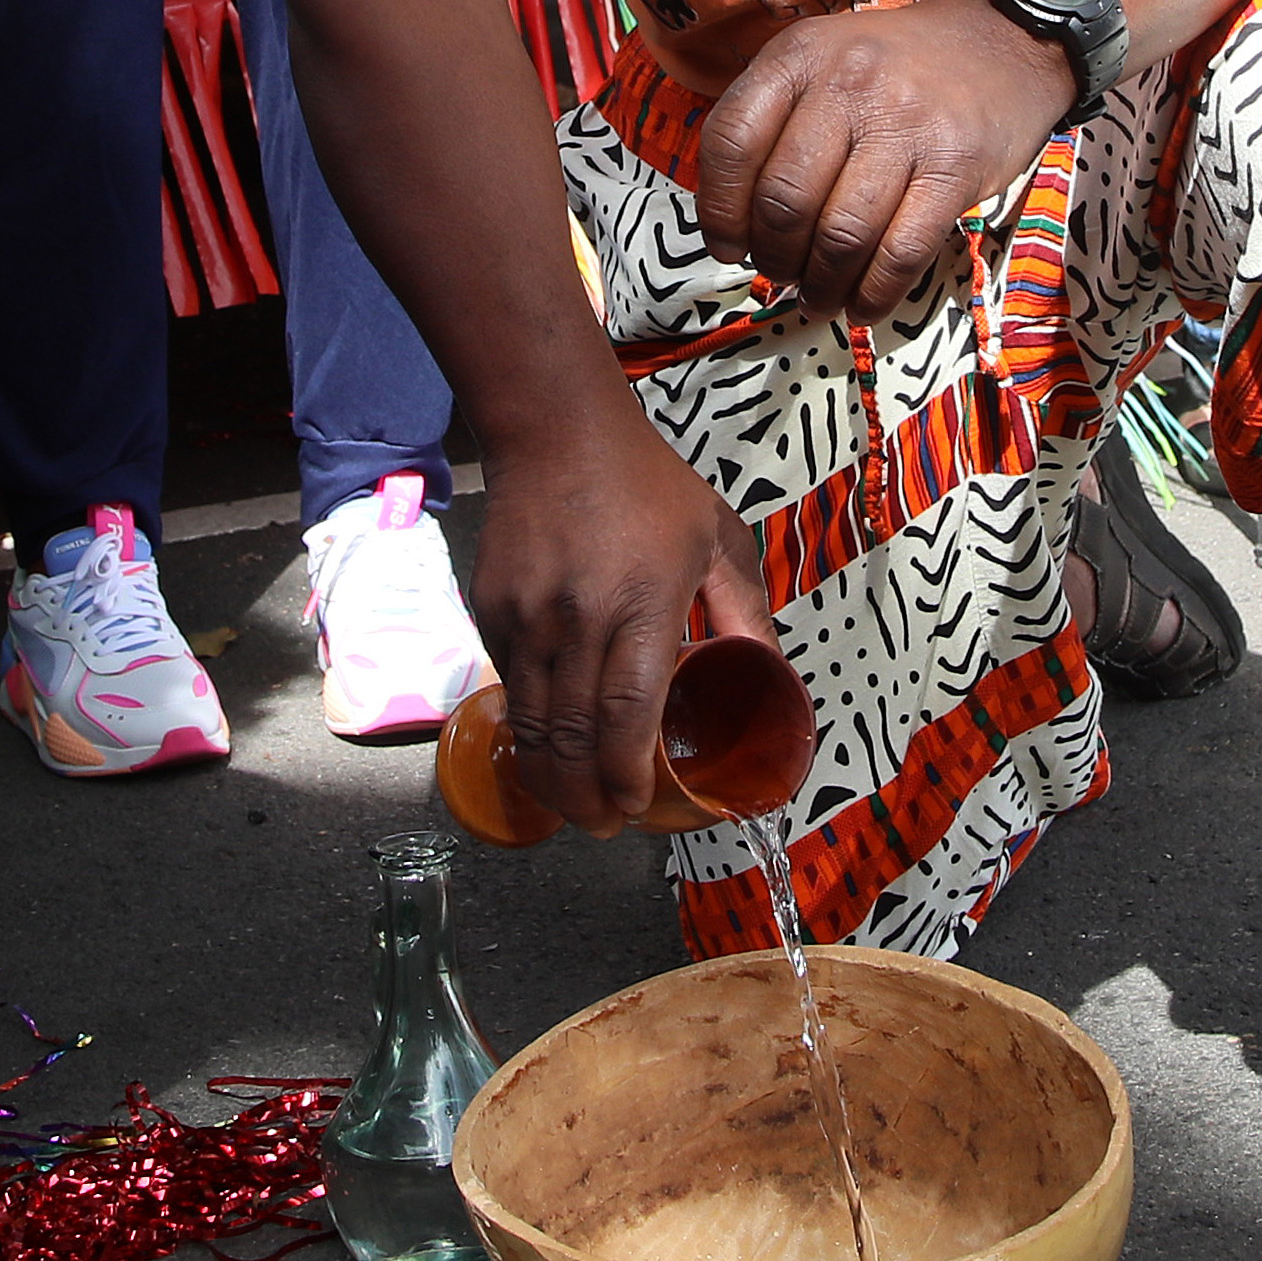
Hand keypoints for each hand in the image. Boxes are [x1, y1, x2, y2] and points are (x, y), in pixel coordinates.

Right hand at [470, 393, 774, 836]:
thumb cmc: (648, 486)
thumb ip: (744, 611)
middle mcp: (578, 618)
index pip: (627, 713)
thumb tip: (770, 671)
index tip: (636, 808)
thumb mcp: (716, 539)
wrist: (556, 433)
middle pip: (574, 734)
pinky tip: (548, 751)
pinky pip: (511, 688)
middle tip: (605, 827)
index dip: (627, 774)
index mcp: (643, 603)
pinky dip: (528, 730)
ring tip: (575, 808)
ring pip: (533, 723)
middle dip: (587, 796)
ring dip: (550, 778)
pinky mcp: (491, 612)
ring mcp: (527, 617)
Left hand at [695, 0, 1077, 322]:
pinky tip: (863, 307)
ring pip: (841, 235)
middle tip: (782, 275)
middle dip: (775, 257)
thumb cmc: (897, 69)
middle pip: (785, 200)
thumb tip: (739, 226)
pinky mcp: (955, 167)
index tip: (730, 246)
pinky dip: (874, 294)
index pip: (731, 144)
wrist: (1004, 42)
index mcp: (799, 56)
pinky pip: (900, 252)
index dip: (719, 211)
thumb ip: (775, 122)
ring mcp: (906, 126)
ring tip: (818, 299)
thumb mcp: (822, 62)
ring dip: (821, 286)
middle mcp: (848, 84)